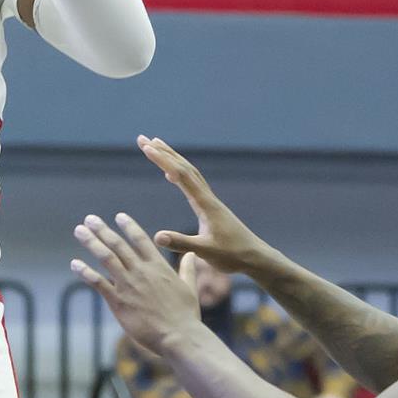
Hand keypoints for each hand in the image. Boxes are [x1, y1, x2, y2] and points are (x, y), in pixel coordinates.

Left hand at [73, 214, 209, 358]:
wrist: (178, 336)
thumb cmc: (186, 315)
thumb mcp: (189, 288)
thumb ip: (188, 269)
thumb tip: (191, 254)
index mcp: (159, 267)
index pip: (141, 240)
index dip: (129, 226)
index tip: (119, 216)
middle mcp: (142, 271)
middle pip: (118, 244)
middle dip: (102, 230)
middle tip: (89, 219)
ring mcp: (129, 285)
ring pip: (106, 258)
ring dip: (91, 243)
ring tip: (79, 231)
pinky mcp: (118, 301)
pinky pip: (98, 282)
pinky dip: (85, 272)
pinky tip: (75, 264)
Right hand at [138, 136, 271, 273]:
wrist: (255, 258)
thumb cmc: (232, 256)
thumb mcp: (205, 251)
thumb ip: (182, 243)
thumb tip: (157, 236)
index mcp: (205, 204)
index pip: (181, 176)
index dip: (163, 161)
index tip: (146, 148)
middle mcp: (208, 197)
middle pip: (184, 167)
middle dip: (163, 152)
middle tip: (143, 139)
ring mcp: (210, 201)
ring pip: (189, 173)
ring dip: (171, 159)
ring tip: (156, 148)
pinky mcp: (210, 208)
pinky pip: (192, 184)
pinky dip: (179, 174)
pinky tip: (171, 176)